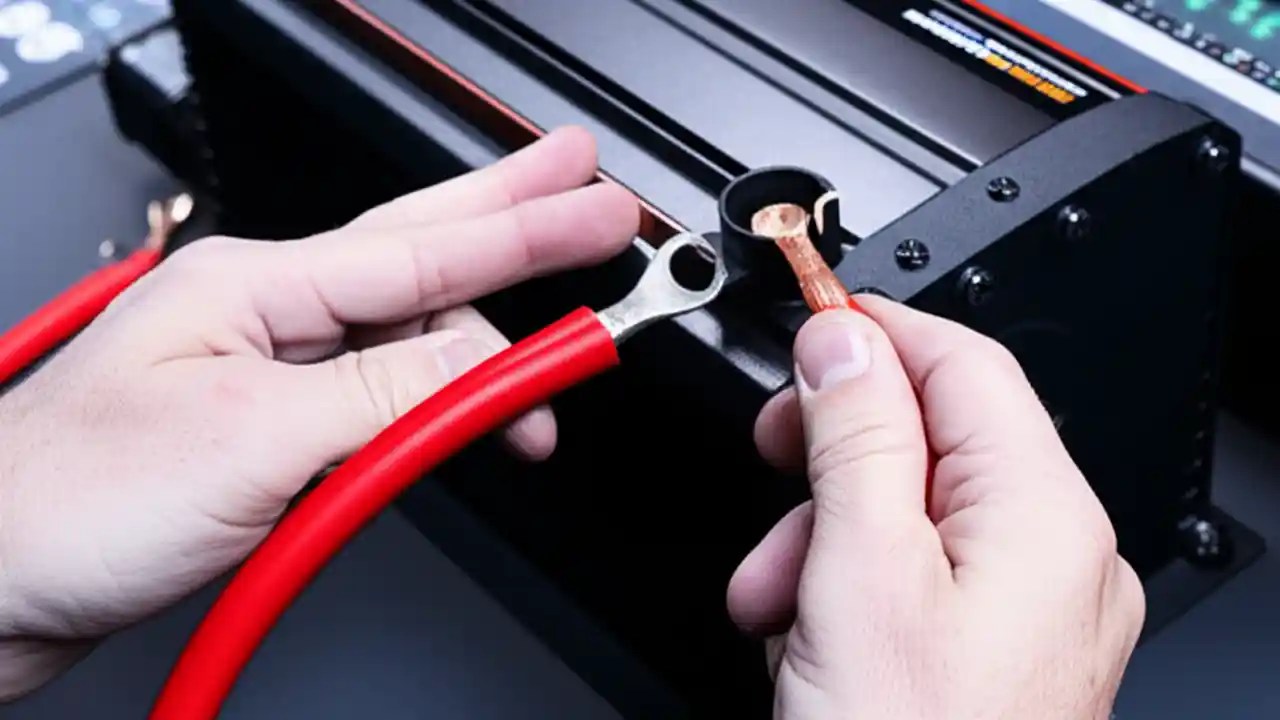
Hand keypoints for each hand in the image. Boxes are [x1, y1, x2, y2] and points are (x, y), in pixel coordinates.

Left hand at [0, 127, 638, 699]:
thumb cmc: (68, 504)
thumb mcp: (248, 439)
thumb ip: (380, 393)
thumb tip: (476, 359)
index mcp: (251, 286)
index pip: (422, 252)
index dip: (527, 231)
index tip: (602, 216)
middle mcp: (262, 312)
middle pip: (416, 247)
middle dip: (510, 212)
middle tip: (583, 182)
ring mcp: (266, 367)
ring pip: (407, 328)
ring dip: (490, 341)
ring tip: (557, 354)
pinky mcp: (268, 427)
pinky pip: (381, 395)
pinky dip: (440, 401)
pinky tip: (468, 403)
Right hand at [729, 297, 1144, 718]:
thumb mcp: (860, 572)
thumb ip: (855, 439)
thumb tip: (843, 339)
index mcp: (1044, 519)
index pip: (963, 363)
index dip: (874, 333)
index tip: (806, 322)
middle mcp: (1061, 561)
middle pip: (930, 443)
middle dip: (829, 462)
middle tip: (773, 465)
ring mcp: (1035, 616)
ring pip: (909, 518)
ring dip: (822, 541)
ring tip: (776, 601)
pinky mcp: (999, 657)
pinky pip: (918, 581)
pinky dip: (850, 593)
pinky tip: (808, 636)